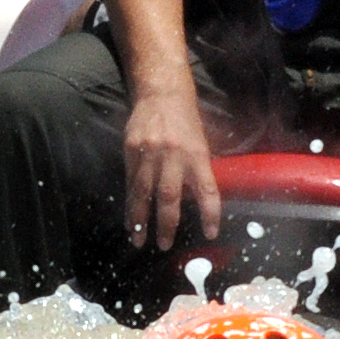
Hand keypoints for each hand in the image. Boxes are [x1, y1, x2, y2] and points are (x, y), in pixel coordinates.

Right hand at [124, 89, 220, 250]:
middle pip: (169, 196)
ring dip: (141, 219)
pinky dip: (129, 203)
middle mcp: (174, 155)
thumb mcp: (201, 143)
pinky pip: (130, 182)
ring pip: (144, 192)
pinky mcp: (131, 149)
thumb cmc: (186, 121)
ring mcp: (150, 152)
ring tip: (139, 240)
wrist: (161, 93)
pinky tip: (129, 219)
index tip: (210, 234)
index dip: (210, 213)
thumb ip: (198, 171)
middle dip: (167, 223)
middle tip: (164, 245)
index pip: (207, 189)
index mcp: (197, 154)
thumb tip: (198, 203)